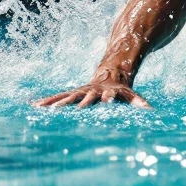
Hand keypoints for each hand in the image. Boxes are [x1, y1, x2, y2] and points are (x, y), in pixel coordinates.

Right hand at [33, 73, 151, 108]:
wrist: (111, 74)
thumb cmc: (121, 90)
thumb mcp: (131, 95)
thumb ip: (139, 102)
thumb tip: (151, 111)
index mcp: (105, 92)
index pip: (106, 96)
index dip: (106, 99)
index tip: (104, 103)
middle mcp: (90, 91)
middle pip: (81, 97)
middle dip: (72, 104)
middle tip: (61, 110)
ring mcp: (80, 92)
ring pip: (66, 97)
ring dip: (54, 103)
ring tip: (41, 109)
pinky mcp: (72, 93)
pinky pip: (58, 97)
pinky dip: (47, 101)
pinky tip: (34, 105)